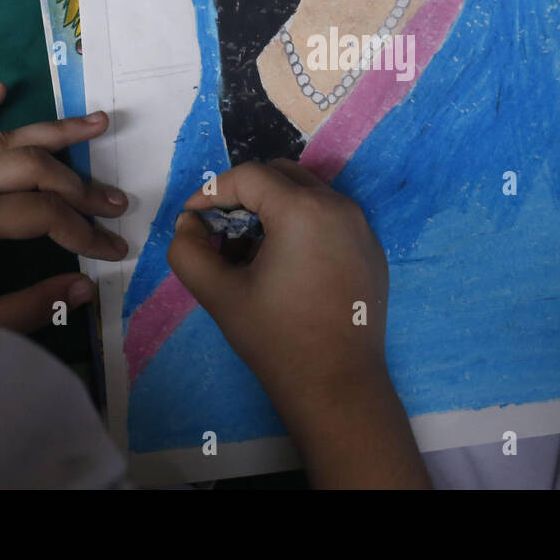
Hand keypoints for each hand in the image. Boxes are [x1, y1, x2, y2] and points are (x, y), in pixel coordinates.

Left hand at [0, 82, 129, 372]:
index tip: (112, 251)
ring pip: (1, 141)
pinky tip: (0, 88)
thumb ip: (31, 306)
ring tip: (96, 123)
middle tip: (117, 202)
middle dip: (81, 187)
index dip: (85, 232)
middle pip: (32, 169)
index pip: (44, 215)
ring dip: (51, 132)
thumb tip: (86, 288)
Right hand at [168, 160, 429, 487]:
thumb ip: (188, 252)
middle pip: (281, 175)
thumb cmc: (276, 339)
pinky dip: (302, 225)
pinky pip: (330, 218)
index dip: (212, 191)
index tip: (192, 218)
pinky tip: (285, 265)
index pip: (249, 176)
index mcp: (303, 209)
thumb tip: (188, 224)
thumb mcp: (219, 294)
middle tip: (219, 228)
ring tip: (249, 250)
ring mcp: (361, 226)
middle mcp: (338, 206)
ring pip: (307, 194)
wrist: (338, 385)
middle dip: (244, 193)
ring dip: (273, 208)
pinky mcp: (371, 249)